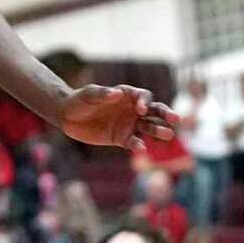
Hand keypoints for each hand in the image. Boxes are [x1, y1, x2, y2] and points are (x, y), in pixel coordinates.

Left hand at [60, 85, 177, 154]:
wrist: (67, 116)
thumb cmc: (80, 100)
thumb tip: (118, 93)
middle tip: (176, 119)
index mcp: (126, 95)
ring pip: (149, 127)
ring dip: (158, 131)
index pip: (144, 96)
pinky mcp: (122, 139)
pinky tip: (141, 149)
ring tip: (169, 134)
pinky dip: (138, 145)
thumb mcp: (89, 94)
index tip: (139, 109)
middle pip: (154, 111)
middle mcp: (132, 109)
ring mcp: (129, 124)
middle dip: (165, 114)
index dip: (144, 101)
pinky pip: (134, 142)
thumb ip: (103, 94)